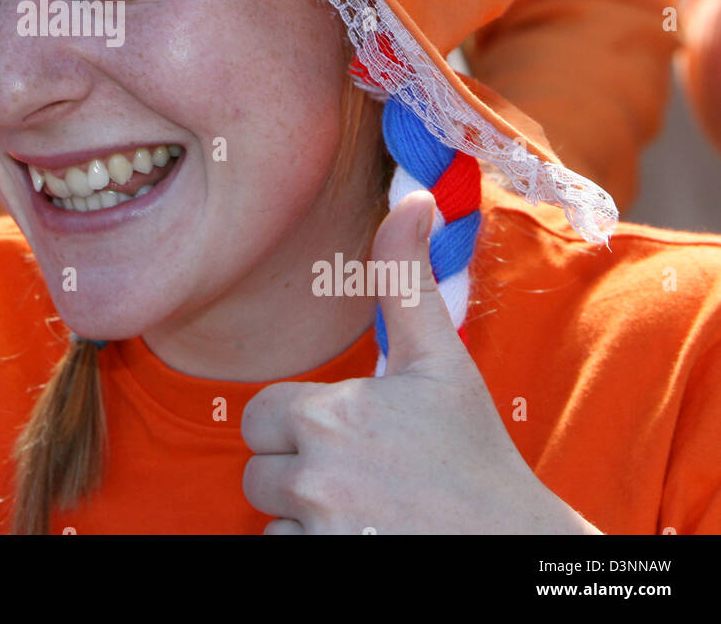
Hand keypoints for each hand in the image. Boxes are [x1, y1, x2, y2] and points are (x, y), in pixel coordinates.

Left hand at [241, 190, 599, 533]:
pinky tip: (364, 538)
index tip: (349, 432)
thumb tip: (413, 198)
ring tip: (367, 508)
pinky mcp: (323, 572)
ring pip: (269, 514)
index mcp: (330, 416)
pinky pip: (281, 553)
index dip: (298, 423)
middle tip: (359, 473)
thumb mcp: (442, 362)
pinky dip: (313, 549)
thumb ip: (406, 282)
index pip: (261, 415)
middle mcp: (315, 478)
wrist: (513, 549)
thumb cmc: (473, 454)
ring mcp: (319, 534)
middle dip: (294, 468)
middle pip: (258, 468)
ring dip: (304, 514)